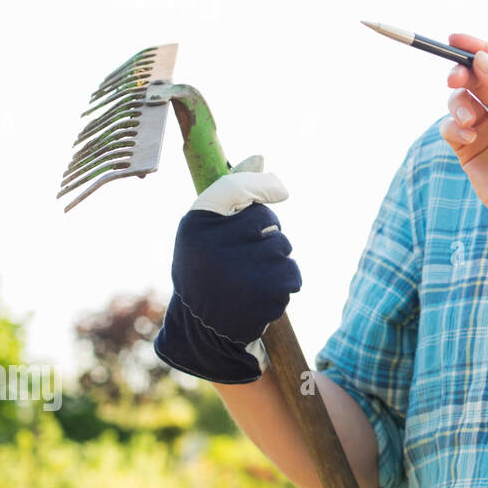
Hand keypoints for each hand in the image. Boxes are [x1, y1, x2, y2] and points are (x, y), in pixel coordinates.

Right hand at [153, 157, 301, 383]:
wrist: (204, 331)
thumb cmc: (208, 269)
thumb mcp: (210, 229)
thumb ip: (235, 191)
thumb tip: (260, 156)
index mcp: (195, 225)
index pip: (235, 187)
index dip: (262, 186)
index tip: (281, 191)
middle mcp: (212, 247)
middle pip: (268, 221)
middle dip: (268, 235)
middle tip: (245, 257)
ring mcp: (238, 273)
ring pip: (284, 249)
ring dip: (278, 262)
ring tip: (250, 279)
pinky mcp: (262, 297)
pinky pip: (292, 276)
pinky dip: (284, 285)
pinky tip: (259, 296)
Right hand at [438, 33, 487, 234]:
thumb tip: (481, 58)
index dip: (479, 48)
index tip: (455, 38)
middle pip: (476, 78)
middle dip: (462, 76)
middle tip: (454, 79)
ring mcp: (486, 127)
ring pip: (460, 101)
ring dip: (459, 106)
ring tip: (468, 124)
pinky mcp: (468, 146)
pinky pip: (450, 126)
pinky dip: (454, 129)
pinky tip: (467, 141)